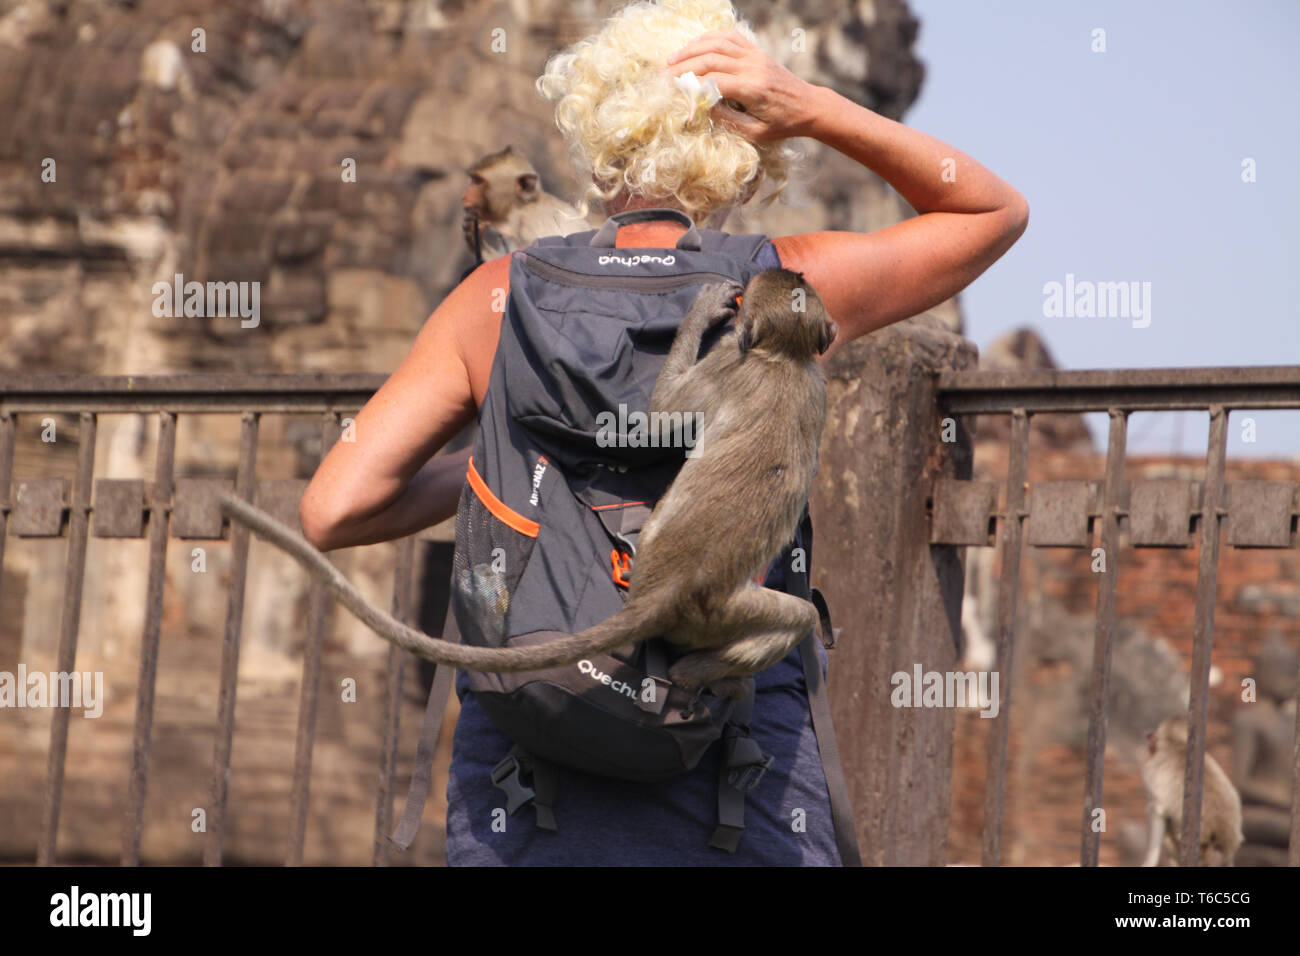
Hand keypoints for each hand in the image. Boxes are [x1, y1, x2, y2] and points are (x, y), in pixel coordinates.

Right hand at [665, 29, 818, 142]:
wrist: (808, 105)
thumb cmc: (782, 124)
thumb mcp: (755, 132)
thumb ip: (728, 119)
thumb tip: (702, 106)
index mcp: (752, 89)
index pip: (713, 81)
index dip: (690, 84)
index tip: (672, 91)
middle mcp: (753, 67)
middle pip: (711, 59)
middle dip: (684, 66)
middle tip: (664, 76)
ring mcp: (755, 56)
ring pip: (717, 43)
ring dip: (691, 49)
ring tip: (672, 60)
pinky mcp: (756, 51)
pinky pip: (729, 37)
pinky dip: (709, 38)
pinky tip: (694, 46)